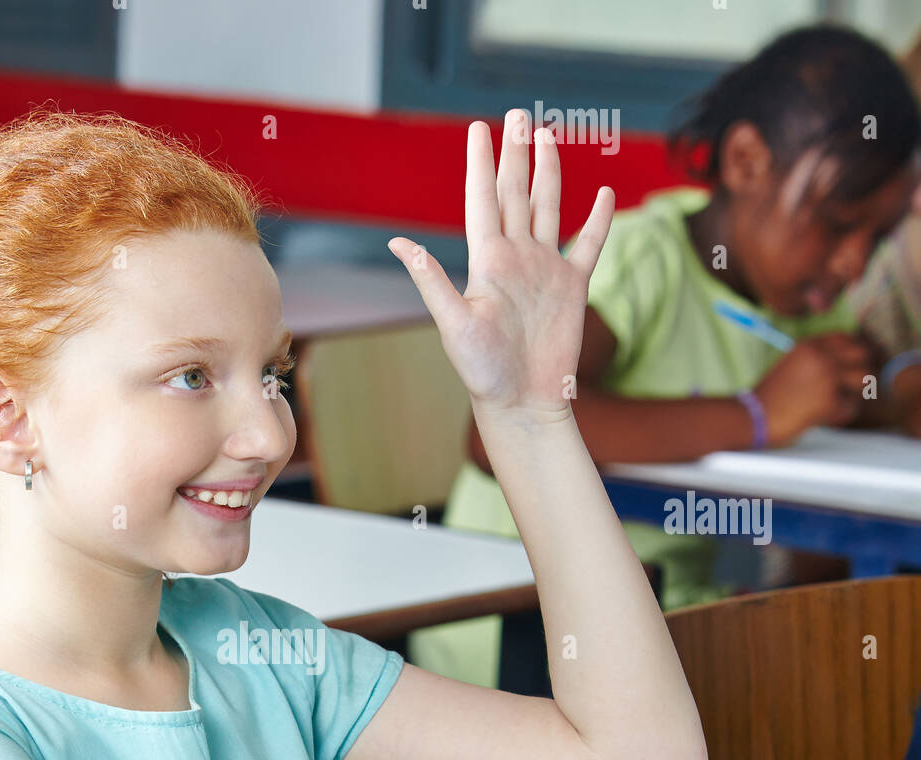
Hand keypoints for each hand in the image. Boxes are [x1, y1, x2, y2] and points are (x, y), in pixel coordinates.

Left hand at [387, 111, 613, 417]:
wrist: (522, 402)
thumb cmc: (482, 371)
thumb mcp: (453, 323)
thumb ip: (430, 279)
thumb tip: (397, 243)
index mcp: (486, 262)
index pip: (482, 200)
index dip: (480, 164)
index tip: (477, 129)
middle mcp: (516, 258)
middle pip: (515, 194)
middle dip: (515, 154)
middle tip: (516, 115)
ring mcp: (545, 270)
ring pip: (547, 208)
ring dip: (548, 174)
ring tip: (547, 136)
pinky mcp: (572, 287)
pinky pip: (588, 245)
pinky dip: (597, 220)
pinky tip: (603, 195)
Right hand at [754, 334, 871, 444]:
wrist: (752, 417)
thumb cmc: (769, 397)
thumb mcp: (790, 365)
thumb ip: (815, 359)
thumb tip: (846, 362)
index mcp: (809, 346)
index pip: (846, 338)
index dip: (853, 351)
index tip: (850, 365)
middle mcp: (821, 357)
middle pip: (863, 354)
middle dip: (860, 370)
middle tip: (852, 386)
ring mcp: (827, 378)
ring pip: (863, 379)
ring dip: (853, 393)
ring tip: (836, 404)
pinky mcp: (829, 400)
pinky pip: (851, 407)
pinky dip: (840, 415)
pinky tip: (823, 419)